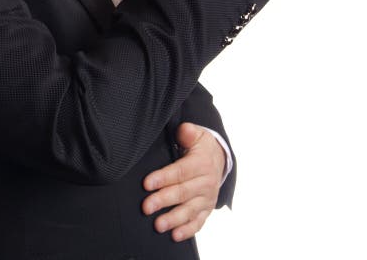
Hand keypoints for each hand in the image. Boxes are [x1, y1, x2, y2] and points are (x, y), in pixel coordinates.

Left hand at [142, 122, 225, 241]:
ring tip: (158, 225)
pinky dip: (187, 230)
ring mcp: (207, 198)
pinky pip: (198, 222)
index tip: (147, 183)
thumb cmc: (201, 146)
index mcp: (202, 164)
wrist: (219, 158)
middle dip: (163, 200)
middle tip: (146, 206)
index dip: (163, 178)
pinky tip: (175, 235)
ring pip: (189, 210)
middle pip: (182, 193)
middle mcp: (206, 183)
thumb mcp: (197, 134)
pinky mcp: (206, 210)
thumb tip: (184, 130)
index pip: (180, 172)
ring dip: (173, 219)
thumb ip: (189, 132)